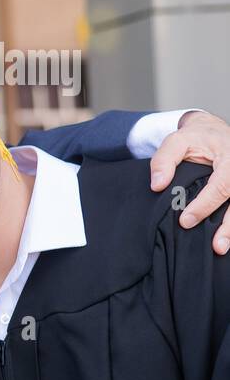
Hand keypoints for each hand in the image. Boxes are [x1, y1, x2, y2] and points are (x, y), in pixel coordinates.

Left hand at [150, 110, 229, 253]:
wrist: (212, 131)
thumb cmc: (196, 137)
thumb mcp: (177, 140)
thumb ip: (164, 160)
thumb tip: (157, 185)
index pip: (222, 185)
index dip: (206, 205)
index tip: (187, 221)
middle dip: (227, 225)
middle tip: (216, 245)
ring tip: (220, 248)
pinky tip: (223, 237)